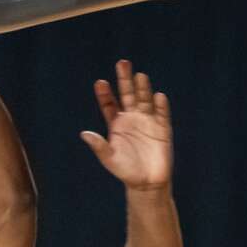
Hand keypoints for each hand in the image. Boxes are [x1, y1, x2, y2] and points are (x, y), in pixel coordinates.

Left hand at [81, 60, 172, 191]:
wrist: (147, 183)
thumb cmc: (126, 171)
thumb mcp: (109, 158)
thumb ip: (98, 145)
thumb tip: (84, 133)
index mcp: (117, 124)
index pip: (109, 104)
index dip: (105, 94)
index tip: (100, 83)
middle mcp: (132, 118)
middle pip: (128, 94)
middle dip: (125, 80)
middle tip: (122, 63)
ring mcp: (148, 121)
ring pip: (144, 100)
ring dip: (142, 88)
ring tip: (139, 76)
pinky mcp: (163, 128)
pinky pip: (162, 114)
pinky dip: (161, 105)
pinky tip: (158, 96)